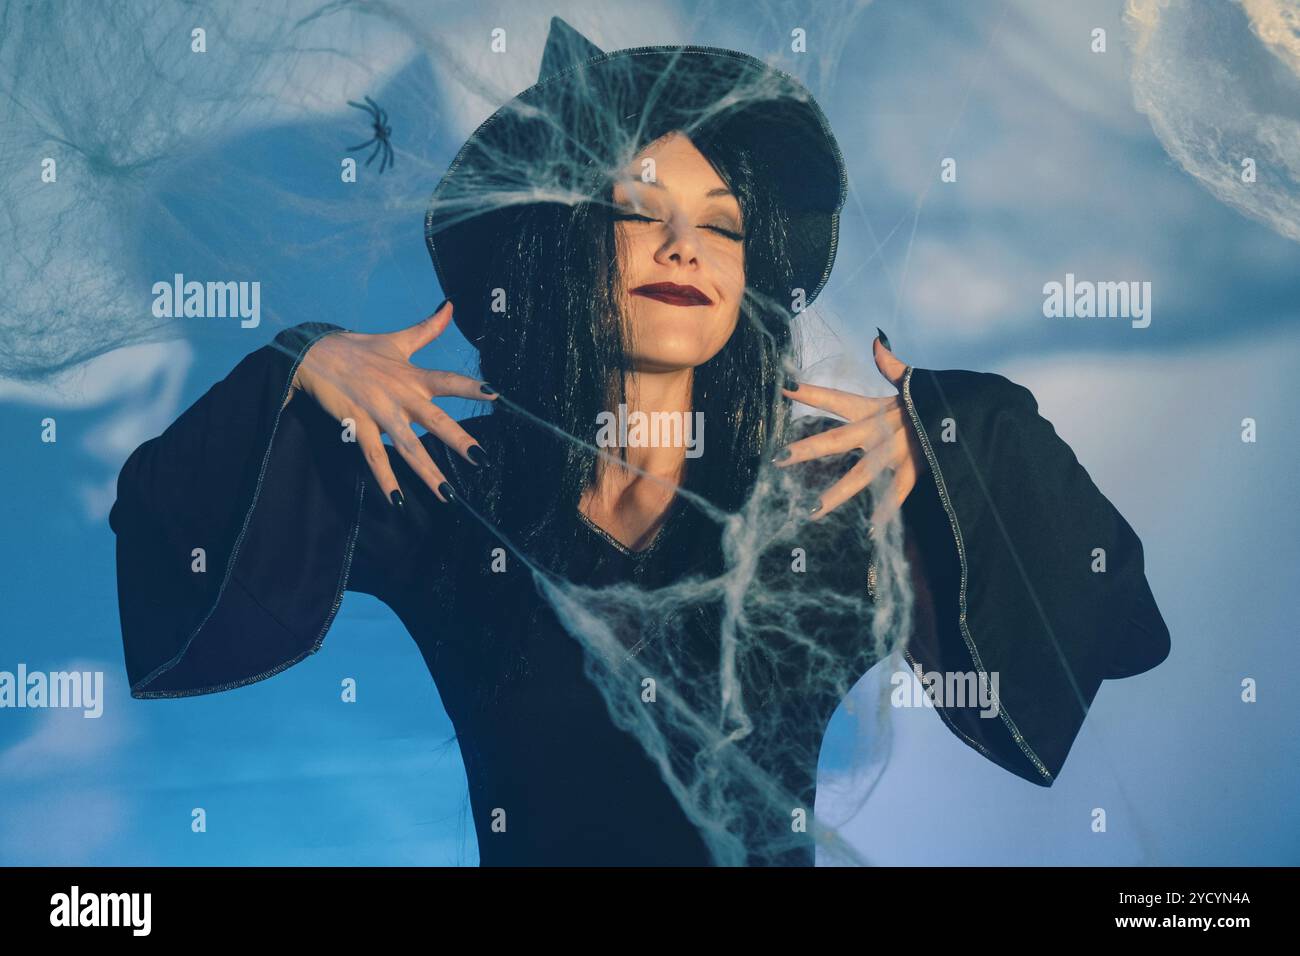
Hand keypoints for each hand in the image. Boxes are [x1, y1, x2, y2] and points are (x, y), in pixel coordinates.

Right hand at [288, 300, 495, 504]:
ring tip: (448, 495)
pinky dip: (385, 480)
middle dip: (459, 440)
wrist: (313, 353)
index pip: (449, 381)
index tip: (497, 395)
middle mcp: (400, 395)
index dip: (472, 387)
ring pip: (408, 446)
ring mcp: (378, 412)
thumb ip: (428, 328)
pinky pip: (373, 457)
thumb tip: (452, 306)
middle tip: (483, 460)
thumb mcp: (397, 339)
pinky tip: (396, 501)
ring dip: (428, 472)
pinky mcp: (356, 424)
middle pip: (435, 420)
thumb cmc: (359, 348)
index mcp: (412, 376)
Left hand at [775, 331, 926, 525]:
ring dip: (837, 493)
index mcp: (877, 409)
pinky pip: (898, 494)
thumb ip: (892, 367)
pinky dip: (886, 512)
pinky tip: (870, 532)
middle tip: (778, 458)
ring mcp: (897, 452)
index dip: (810, 392)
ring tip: (812, 510)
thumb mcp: (915, 383)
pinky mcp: (917, 468)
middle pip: (837, 439)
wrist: (977, 412)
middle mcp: (881, 430)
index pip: (837, 399)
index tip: (783, 387)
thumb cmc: (941, 400)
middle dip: (807, 448)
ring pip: (862, 475)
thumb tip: (876, 342)